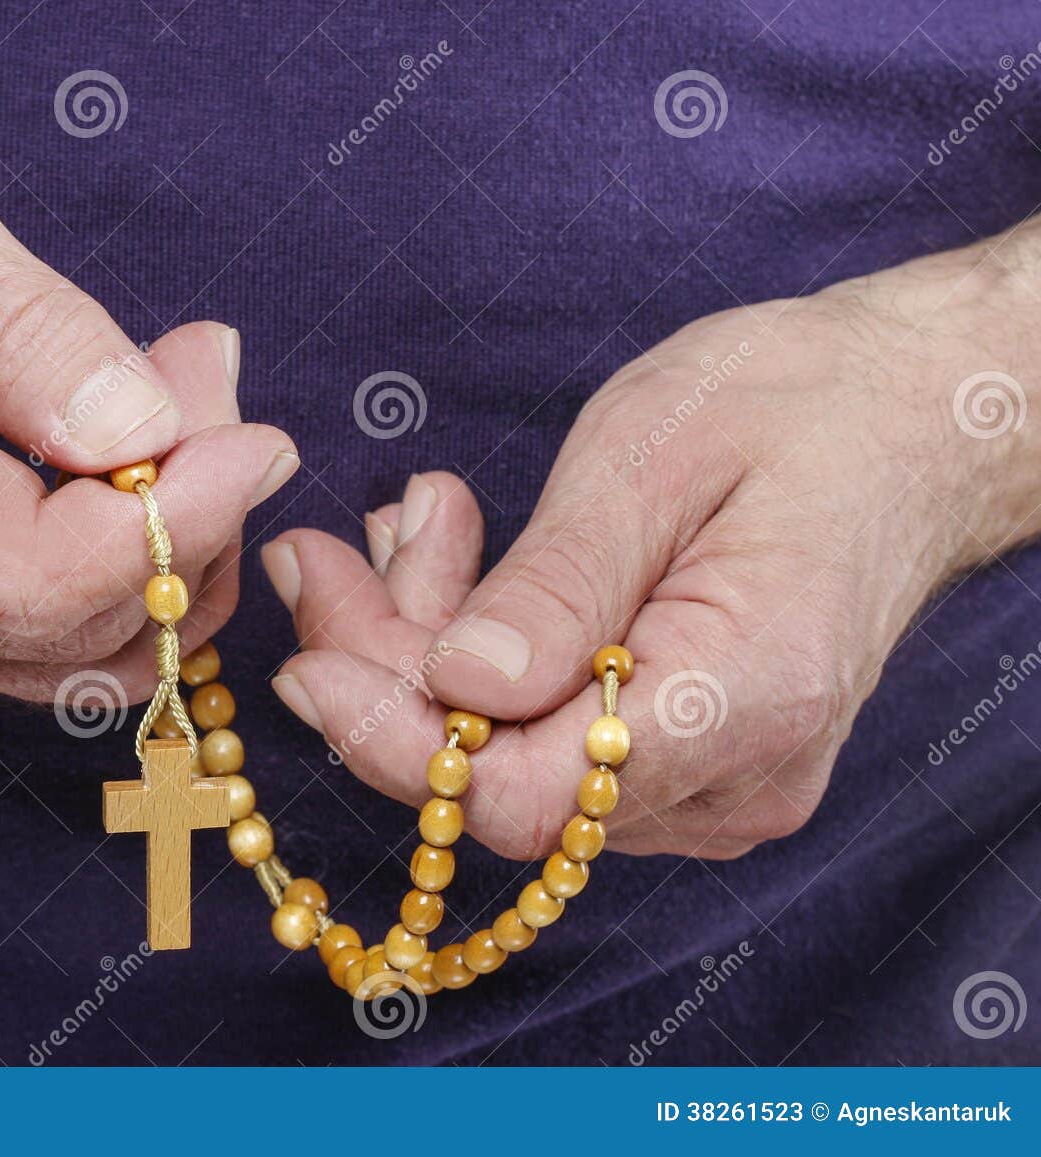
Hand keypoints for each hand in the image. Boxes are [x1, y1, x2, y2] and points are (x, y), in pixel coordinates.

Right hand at [0, 5, 296, 698]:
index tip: (254, 434)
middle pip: (73, 628)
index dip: (178, 520)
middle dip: (189, 522)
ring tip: (183, 413)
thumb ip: (26, 333)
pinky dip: (117, 576)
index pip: (43, 577)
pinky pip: (37, 642)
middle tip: (214, 383)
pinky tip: (137, 476)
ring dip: (167, 554)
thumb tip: (147, 435)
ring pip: (70, 654)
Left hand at [265, 231, 1040, 857]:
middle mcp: (735, 776)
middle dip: (392, 674)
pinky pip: (550, 740)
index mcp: (746, 694)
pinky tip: (462, 567)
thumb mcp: (659, 454)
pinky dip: (487, 664)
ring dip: (434, 656)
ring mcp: (716, 783)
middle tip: (324, 559)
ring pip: (513, 765)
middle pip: (502, 787)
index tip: (308, 660)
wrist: (919, 420)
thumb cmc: (801, 407)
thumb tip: (455, 687)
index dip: (401, 742)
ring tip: (415, 525)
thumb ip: (558, 584)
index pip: (530, 795)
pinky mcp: (691, 763)